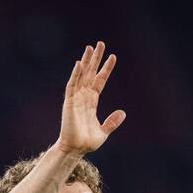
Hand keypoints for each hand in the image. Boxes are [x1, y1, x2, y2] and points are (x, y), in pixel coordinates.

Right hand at [56, 41, 125, 156]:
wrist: (75, 149)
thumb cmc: (87, 142)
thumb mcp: (104, 132)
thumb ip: (112, 122)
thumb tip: (123, 113)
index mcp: (92, 102)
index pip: (100, 81)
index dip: (106, 69)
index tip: (113, 57)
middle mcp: (84, 97)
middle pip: (90, 73)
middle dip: (95, 59)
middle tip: (100, 43)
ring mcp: (76, 98)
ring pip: (81, 75)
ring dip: (85, 61)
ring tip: (90, 47)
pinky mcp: (69, 102)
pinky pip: (72, 85)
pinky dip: (75, 74)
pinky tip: (79, 63)